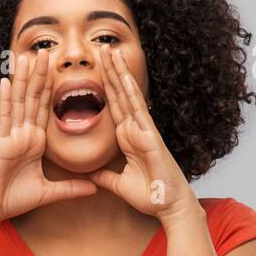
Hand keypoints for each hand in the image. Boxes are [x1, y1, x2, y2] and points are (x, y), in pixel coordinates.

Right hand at [0, 49, 96, 225]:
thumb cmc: (12, 201)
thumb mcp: (49, 192)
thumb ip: (71, 188)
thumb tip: (95, 187)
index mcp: (33, 141)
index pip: (44, 109)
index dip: (51, 88)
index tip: (58, 68)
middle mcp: (21, 135)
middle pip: (32, 99)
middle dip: (39, 76)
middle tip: (46, 51)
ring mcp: (10, 137)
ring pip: (18, 103)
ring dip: (23, 80)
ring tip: (27, 57)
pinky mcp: (0, 145)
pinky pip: (3, 119)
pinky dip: (4, 100)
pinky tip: (5, 81)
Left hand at [86, 45, 196, 221]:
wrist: (168, 206)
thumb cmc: (150, 196)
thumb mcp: (118, 184)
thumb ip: (104, 175)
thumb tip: (87, 172)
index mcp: (127, 138)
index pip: (112, 107)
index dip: (103, 88)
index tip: (93, 70)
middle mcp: (135, 129)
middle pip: (119, 95)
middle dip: (110, 72)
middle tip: (101, 49)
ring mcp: (143, 129)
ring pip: (128, 95)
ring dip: (118, 72)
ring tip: (109, 51)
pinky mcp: (149, 134)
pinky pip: (137, 108)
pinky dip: (129, 89)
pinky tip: (122, 73)